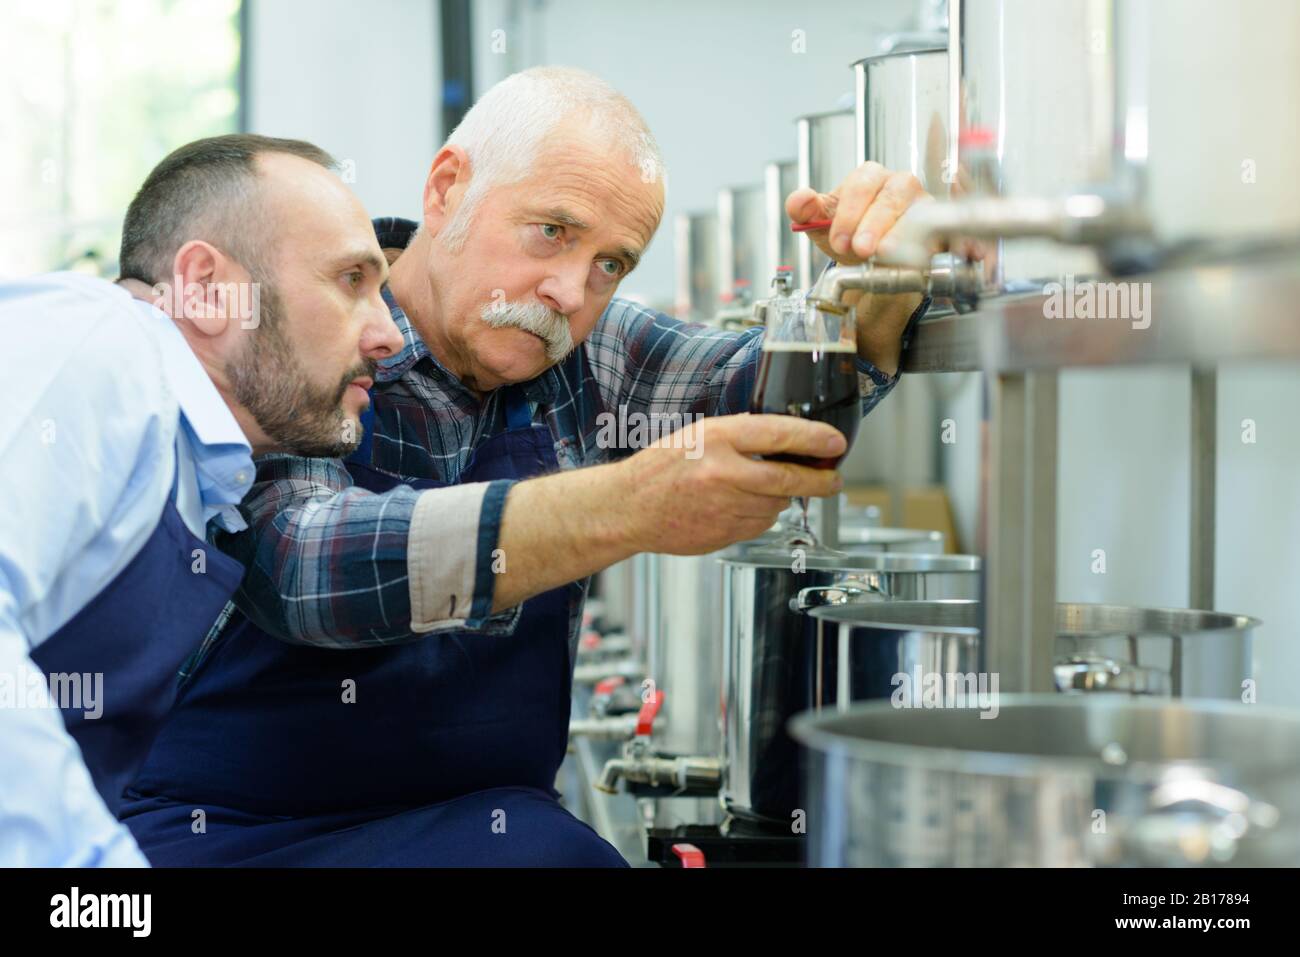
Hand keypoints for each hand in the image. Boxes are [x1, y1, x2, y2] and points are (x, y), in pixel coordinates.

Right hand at [614, 414, 844, 555]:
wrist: (629, 508)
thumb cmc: (660, 468)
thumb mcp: (699, 435)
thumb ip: (740, 436)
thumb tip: (784, 438)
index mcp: (718, 438)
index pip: (781, 434)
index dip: (815, 439)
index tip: (836, 442)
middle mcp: (724, 472)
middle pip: (789, 478)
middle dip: (820, 480)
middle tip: (834, 479)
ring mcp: (725, 506)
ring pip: (776, 504)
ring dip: (780, 498)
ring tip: (758, 489)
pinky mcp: (725, 533)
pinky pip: (759, 524)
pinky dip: (760, 516)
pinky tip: (739, 506)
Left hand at [786, 161, 929, 264]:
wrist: (870, 259)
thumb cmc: (849, 234)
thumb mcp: (821, 223)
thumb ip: (806, 211)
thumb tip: (798, 200)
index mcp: (869, 176)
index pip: (860, 186)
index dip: (849, 214)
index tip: (839, 241)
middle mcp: (899, 183)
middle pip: (890, 196)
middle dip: (873, 224)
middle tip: (860, 249)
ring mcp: (921, 203)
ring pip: (914, 212)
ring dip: (897, 234)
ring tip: (883, 253)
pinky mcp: (935, 225)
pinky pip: (933, 233)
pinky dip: (923, 245)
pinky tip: (910, 258)